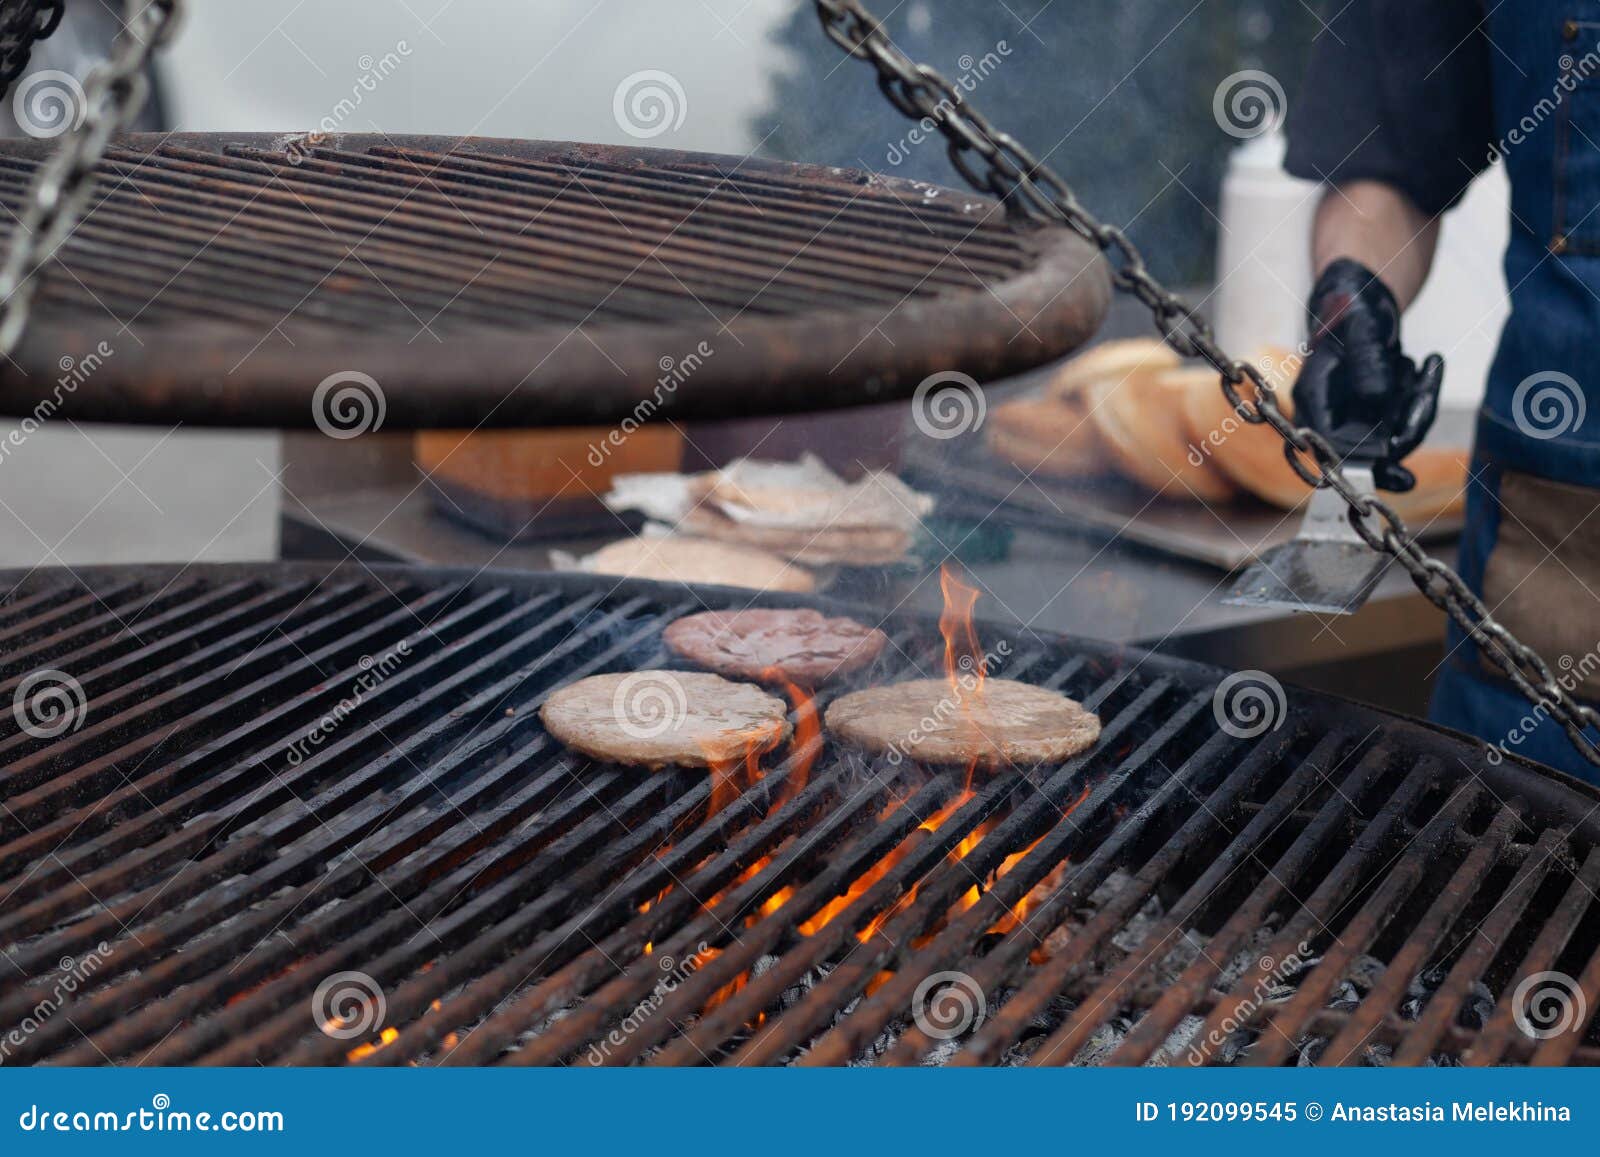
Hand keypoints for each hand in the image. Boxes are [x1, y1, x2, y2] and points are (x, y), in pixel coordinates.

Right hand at [1292, 258, 1443, 491]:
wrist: (1359, 290)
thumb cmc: (1352, 302)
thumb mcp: (1363, 325)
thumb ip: (1368, 360)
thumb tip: (1376, 401)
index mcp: (1313, 397)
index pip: (1331, 446)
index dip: (1365, 465)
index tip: (1404, 477)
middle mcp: (1329, 414)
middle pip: (1369, 450)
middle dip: (1407, 428)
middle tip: (1429, 388)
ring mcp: (1353, 414)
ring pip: (1394, 436)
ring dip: (1420, 407)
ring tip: (1428, 367)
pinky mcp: (1374, 409)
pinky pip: (1406, 419)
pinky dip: (1423, 397)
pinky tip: (1429, 366)